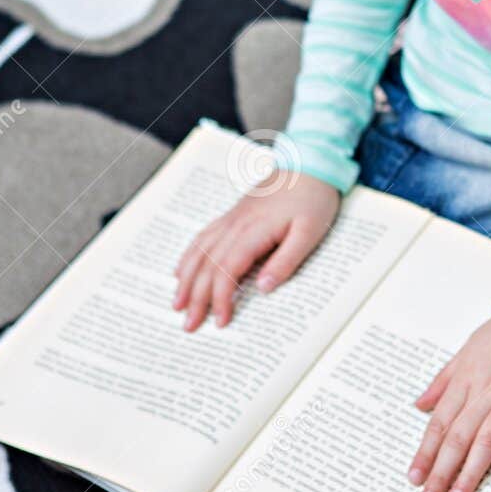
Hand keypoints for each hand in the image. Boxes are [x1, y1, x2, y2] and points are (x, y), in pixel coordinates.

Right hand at [172, 170, 339, 330]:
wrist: (309, 165)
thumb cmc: (313, 199)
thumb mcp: (309, 233)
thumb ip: (285, 262)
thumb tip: (263, 290)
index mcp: (253, 233)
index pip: (227, 272)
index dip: (220, 299)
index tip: (220, 322)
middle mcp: (235, 226)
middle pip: (207, 267)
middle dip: (196, 299)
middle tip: (189, 326)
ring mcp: (231, 220)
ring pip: (199, 253)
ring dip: (186, 280)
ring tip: (177, 304)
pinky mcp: (232, 216)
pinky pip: (202, 238)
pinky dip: (188, 257)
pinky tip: (181, 271)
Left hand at [407, 311, 490, 491]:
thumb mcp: (467, 349)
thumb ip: (443, 380)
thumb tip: (419, 405)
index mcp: (465, 380)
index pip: (440, 423)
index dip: (425, 453)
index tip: (414, 478)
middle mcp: (484, 393)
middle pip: (457, 438)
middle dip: (440, 473)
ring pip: (485, 443)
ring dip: (470, 474)